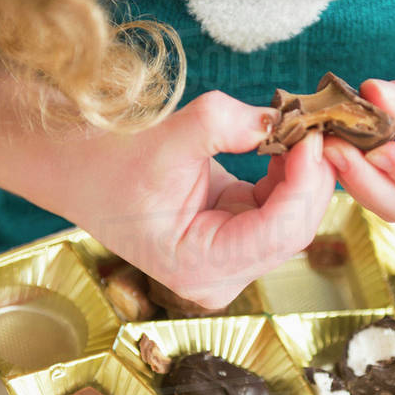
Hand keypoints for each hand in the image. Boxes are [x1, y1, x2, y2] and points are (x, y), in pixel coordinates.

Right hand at [68, 90, 335, 307]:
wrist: (78, 170)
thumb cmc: (111, 161)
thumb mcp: (168, 136)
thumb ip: (226, 123)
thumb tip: (284, 117)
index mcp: (200, 266)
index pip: (280, 232)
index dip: (306, 181)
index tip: (314, 132)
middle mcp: (219, 277)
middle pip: (294, 230)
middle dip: (312, 176)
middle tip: (316, 123)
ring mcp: (229, 262)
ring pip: (292, 219)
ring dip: (303, 173)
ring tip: (299, 126)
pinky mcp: (235, 240)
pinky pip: (278, 208)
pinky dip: (287, 174)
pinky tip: (283, 141)